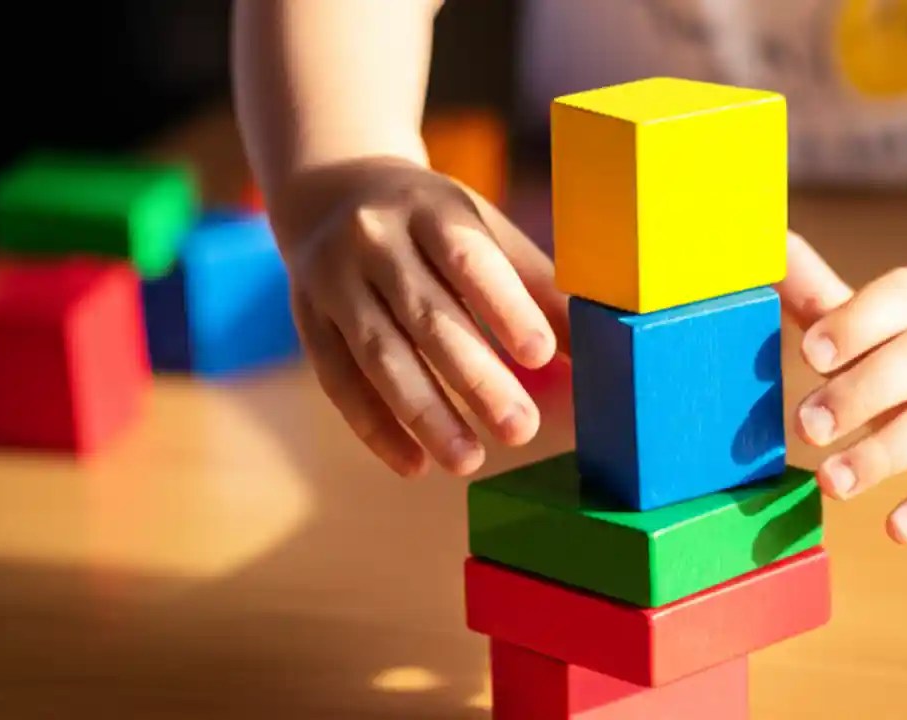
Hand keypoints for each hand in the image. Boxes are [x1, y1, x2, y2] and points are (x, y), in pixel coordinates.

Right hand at [275, 157, 567, 477]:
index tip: (542, 356)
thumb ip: (534, 286)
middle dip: (474, 378)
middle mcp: (375, 239)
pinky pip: (338, 381)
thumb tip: (597, 348)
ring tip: (468, 461)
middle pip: (426, 316)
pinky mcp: (309, 319)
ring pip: (378, 354)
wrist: (331, 188)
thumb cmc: (433, 221)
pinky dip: (376, 428)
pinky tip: (415, 465)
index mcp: (430, 207)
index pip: (469, 258)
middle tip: (520, 430)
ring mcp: (333, 279)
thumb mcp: (483, 230)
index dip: (504, 307)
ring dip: (424, 414)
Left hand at [779, 235, 906, 543]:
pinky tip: (896, 529)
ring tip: (831, 481)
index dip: (855, 324)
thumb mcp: (868, 319)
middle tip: (805, 426)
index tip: (811, 352)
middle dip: (858, 395)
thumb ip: (817, 293)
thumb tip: (767, 243)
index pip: (896, 301)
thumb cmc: (903, 350)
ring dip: (882, 454)